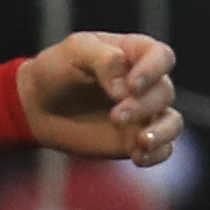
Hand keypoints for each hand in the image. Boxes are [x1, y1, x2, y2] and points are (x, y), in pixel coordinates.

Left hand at [15, 31, 180, 165]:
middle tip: (115, 116)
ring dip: (161, 133)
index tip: (131, 85)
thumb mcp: (74, 52)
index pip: (162, 57)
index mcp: (135, 53)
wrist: (37, 107)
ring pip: (172, 122)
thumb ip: (102, 59)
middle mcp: (146, 83)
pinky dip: (157, 154)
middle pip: (164, 92)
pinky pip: (162, 149)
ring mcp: (144, 113)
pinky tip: (138, 157)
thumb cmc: (56, 70)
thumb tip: (124, 85)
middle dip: (142, 106)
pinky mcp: (137, 140)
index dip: (154, 70)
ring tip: (140, 143)